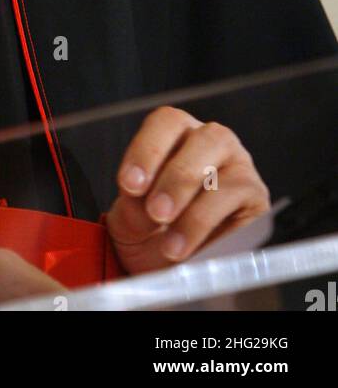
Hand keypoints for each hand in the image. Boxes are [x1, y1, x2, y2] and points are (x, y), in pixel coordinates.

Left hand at [105, 105, 269, 274]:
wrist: (177, 265)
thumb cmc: (152, 230)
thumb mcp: (133, 217)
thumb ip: (133, 206)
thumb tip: (144, 207)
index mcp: (178, 134)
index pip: (166, 122)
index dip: (147, 150)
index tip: (130, 185)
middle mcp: (214, 143)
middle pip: (205, 139)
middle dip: (177, 178)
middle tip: (156, 213)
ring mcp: (240, 169)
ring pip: (228, 176)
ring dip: (197, 213)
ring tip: (172, 246)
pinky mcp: (257, 202)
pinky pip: (244, 214)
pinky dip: (217, 232)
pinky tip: (196, 250)